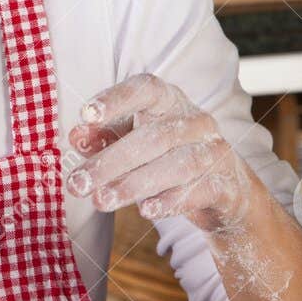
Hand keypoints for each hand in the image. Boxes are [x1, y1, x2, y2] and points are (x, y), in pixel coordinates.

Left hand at [65, 72, 253, 233]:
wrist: (225, 190)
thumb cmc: (168, 157)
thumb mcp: (134, 142)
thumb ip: (105, 138)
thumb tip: (76, 136)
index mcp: (171, 102)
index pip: (146, 90)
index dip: (116, 99)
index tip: (86, 114)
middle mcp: (196, 121)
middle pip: (154, 137)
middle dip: (111, 161)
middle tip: (78, 183)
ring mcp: (215, 152)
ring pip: (176, 165)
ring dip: (134, 185)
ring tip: (102, 200)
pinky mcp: (225, 184)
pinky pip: (198, 192)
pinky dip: (170, 202)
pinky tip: (146, 211)